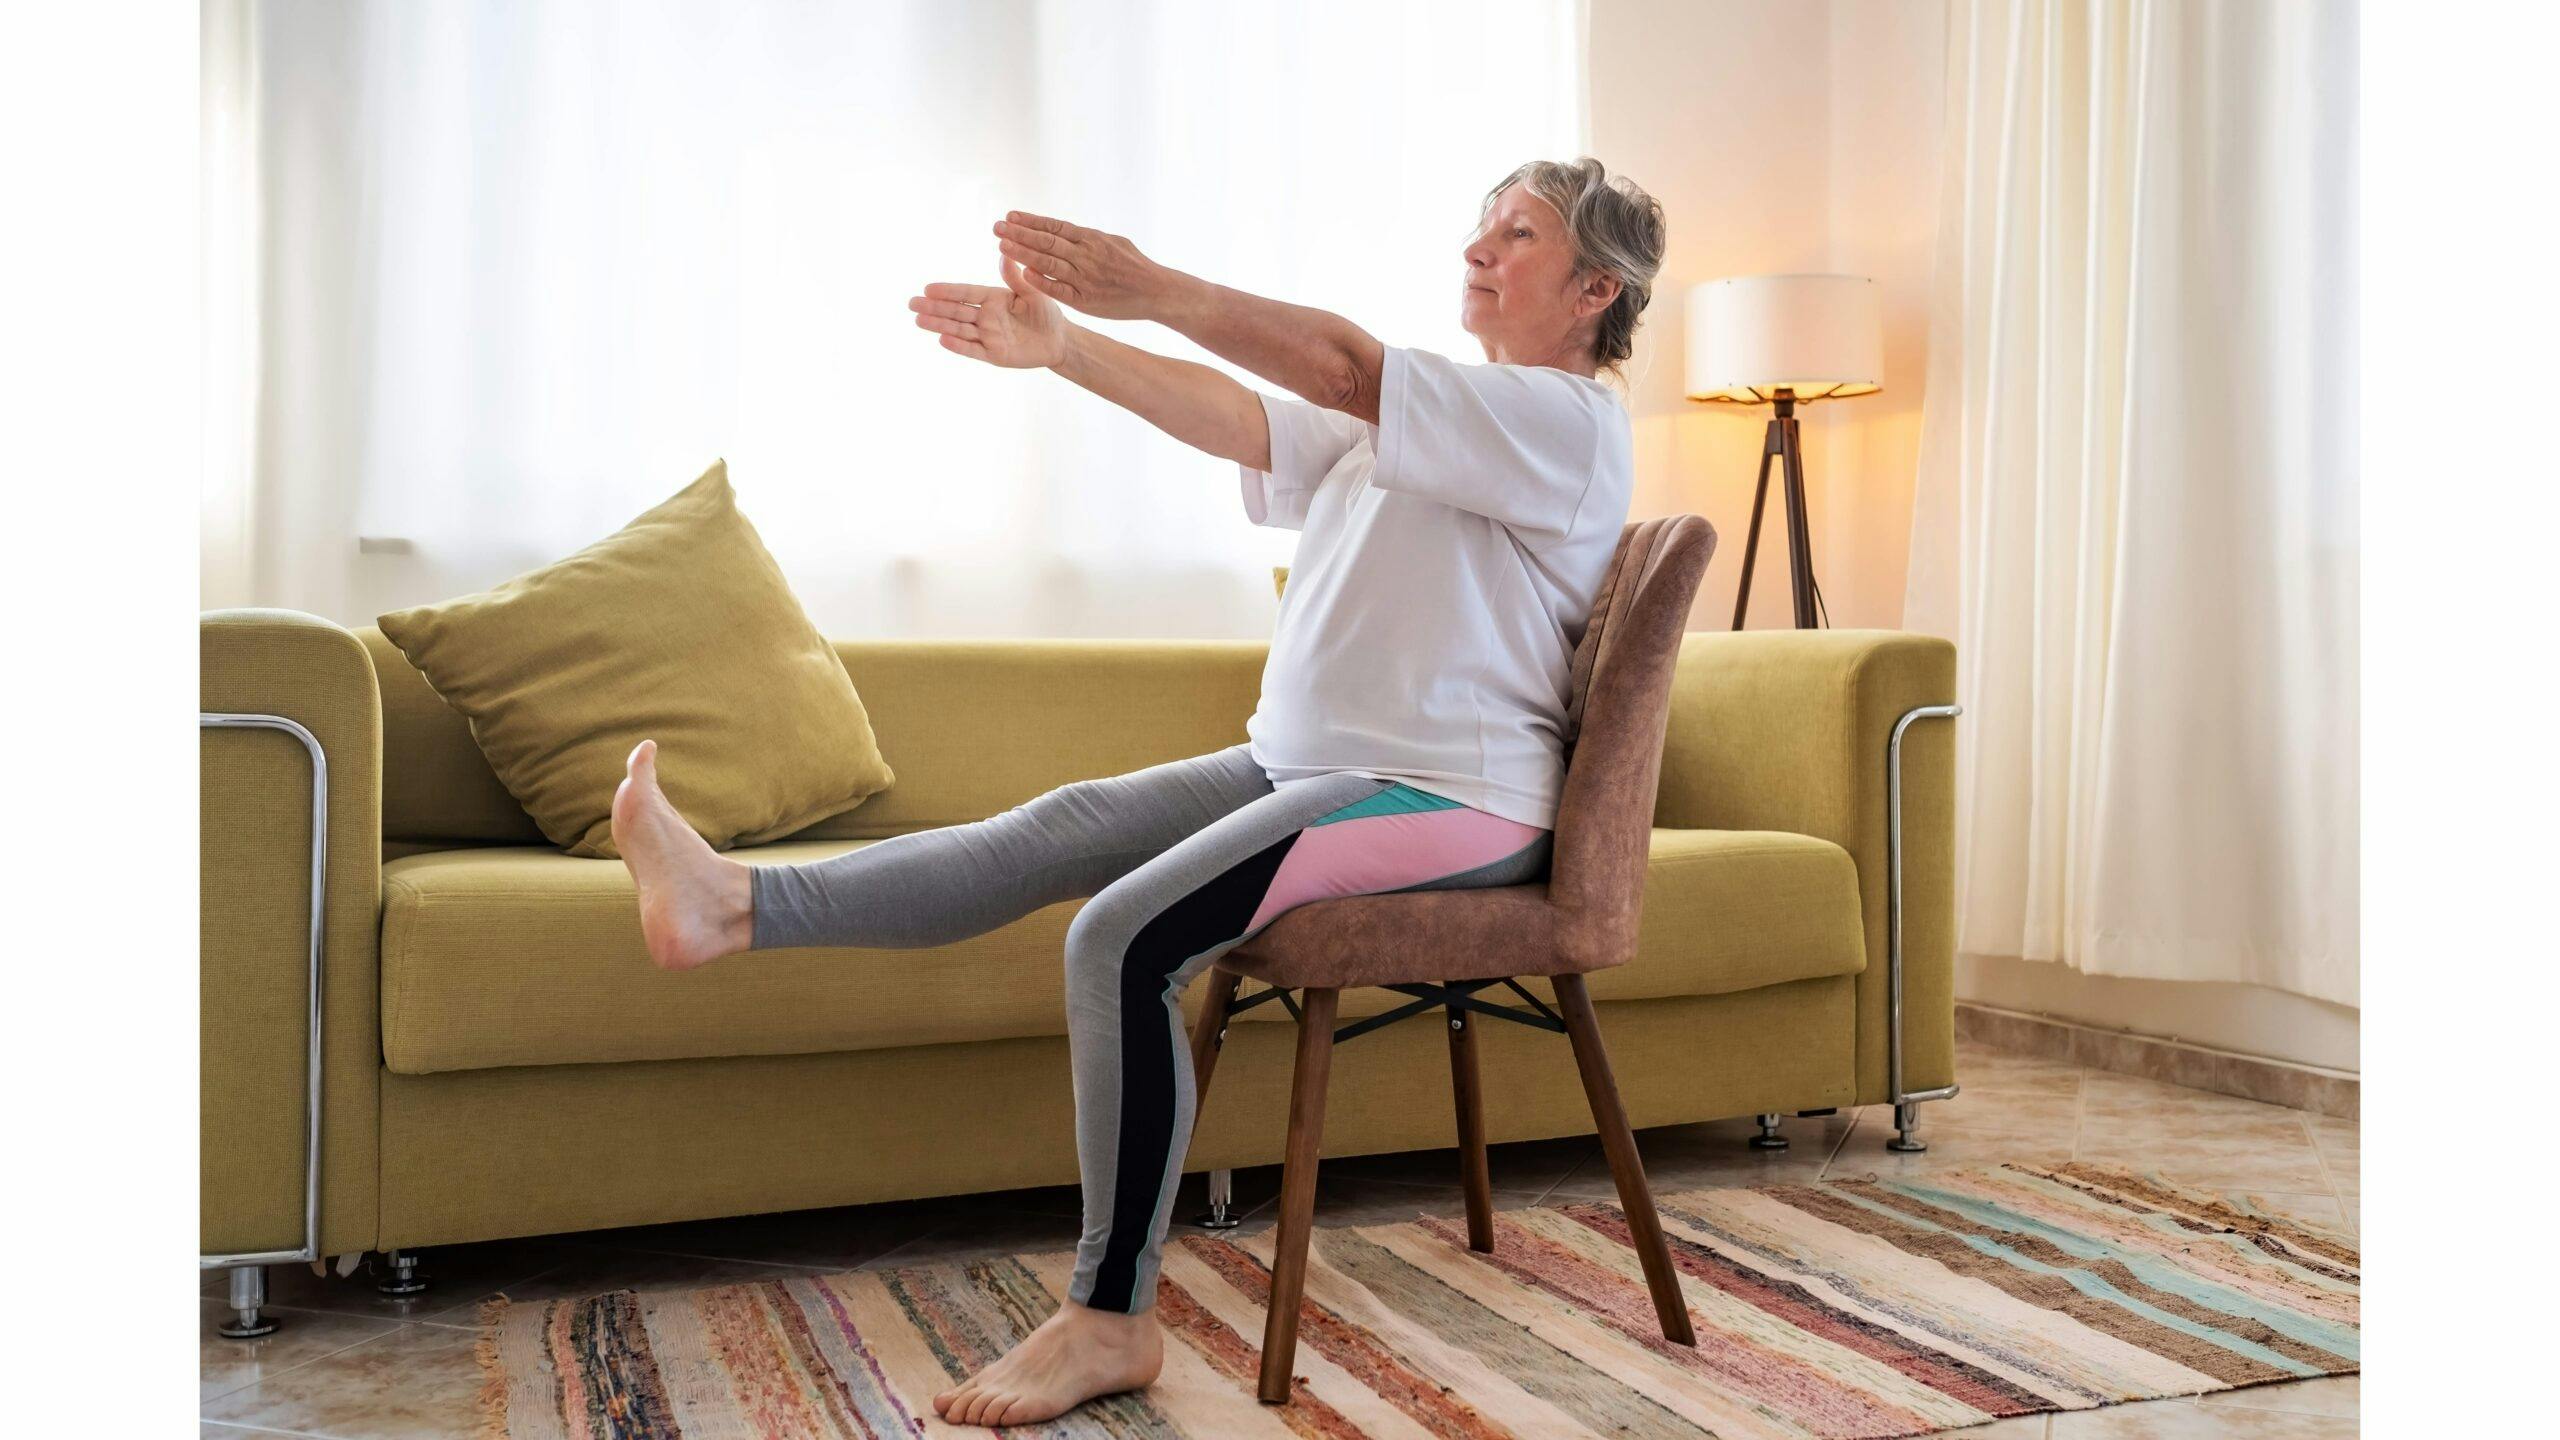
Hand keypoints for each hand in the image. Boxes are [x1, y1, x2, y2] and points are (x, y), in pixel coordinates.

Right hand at [908, 254, 1073, 369]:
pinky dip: (959, 345)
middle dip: (934, 308)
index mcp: (993, 299)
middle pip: (956, 311)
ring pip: (959, 329)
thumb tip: (1005, 252)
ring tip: (919, 320)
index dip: (948, 291)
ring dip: (939, 325)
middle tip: (912, 303)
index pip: (966, 293)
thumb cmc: (1046, 313)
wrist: (1059, 341)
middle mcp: (986, 317)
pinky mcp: (994, 355)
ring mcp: (988, 336)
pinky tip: (942, 339)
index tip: (928, 288)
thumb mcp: (1032, 292)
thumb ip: (1015, 277)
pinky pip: (973, 350)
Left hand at [992, 211, 1173, 321]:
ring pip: (1048, 262)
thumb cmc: (1134, 266)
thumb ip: (1088, 238)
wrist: (1156, 291)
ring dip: (1023, 252)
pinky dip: (1041, 281)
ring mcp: (1085, 277)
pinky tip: (1023, 273)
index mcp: (1091, 239)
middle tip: (996, 227)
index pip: (1054, 226)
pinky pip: (1059, 289)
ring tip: (1002, 244)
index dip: (1031, 220)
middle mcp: (1086, 255)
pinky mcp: (1086, 300)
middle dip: (1019, 232)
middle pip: (1046, 241)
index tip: (1010, 215)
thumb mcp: (1114, 242)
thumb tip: (1065, 230)